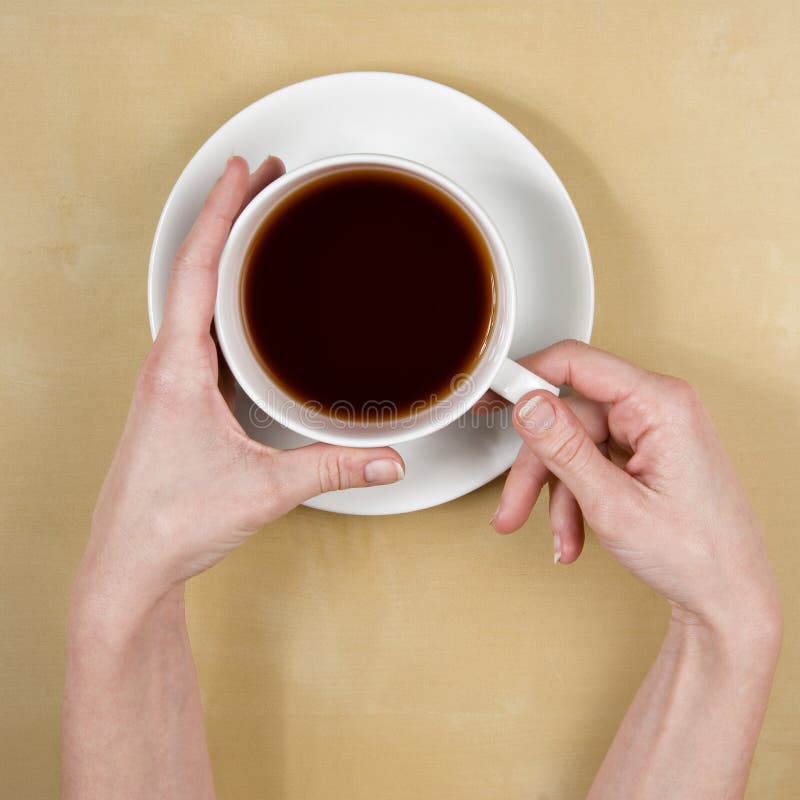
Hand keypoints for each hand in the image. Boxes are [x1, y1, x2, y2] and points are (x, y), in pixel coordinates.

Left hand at [78, 156, 404, 615]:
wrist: (130, 561)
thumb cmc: (170, 522)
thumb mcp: (264, 490)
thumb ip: (332, 469)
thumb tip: (387, 457)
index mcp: (176, 370)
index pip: (198, 270)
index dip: (222, 215)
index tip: (244, 172)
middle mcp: (167, 366)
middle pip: (198, 270)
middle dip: (232, 218)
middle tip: (267, 182)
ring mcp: (170, 381)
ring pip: (198, 299)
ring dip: (227, 257)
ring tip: (262, 229)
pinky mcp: (178, 399)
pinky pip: (203, 333)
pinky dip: (227, 301)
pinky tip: (250, 306)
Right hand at [493, 341, 779, 639]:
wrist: (729, 600)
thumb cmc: (697, 556)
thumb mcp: (614, 504)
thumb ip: (565, 449)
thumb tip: (528, 405)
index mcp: (660, 405)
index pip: (576, 363)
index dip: (526, 376)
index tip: (491, 395)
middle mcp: (657, 409)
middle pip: (568, 418)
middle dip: (538, 468)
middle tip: (512, 505)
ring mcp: (652, 432)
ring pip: (574, 446)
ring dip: (557, 494)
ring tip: (559, 536)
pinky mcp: (646, 454)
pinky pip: (591, 463)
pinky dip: (576, 500)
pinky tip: (575, 535)